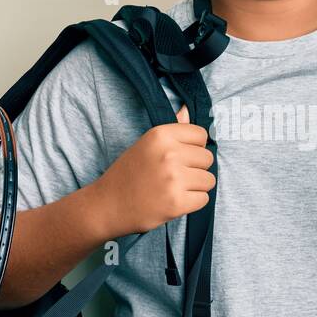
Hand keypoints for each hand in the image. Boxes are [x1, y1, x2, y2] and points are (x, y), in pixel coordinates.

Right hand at [91, 104, 215, 234]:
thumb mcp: (146, 145)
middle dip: (196, 168)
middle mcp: (168, 154)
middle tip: (175, 176)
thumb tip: (187, 110)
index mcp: (160, 135)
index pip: (201, 135)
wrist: (107, 205)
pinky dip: (192, 202)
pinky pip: (204, 199)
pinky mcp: (177, 203)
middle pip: (208, 158)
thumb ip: (172, 130)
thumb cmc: (127, 174)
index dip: (194, 147)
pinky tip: (174, 200)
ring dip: (196, 186)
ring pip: (209, 180)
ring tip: (175, 188)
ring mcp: (173, 179)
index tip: (181, 156)